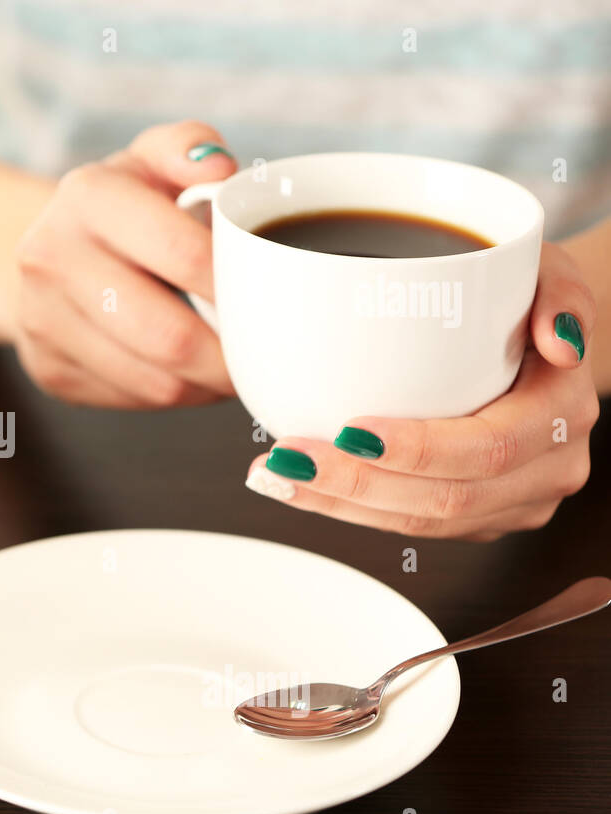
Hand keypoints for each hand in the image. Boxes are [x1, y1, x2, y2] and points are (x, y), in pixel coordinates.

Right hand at [10, 121, 237, 406]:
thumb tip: (219, 169)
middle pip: (167, 337)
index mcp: (87, 196)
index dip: (239, 287)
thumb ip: (190, 147)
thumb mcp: (154, 159)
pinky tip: (188, 371)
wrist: (47, 253)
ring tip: (231, 364)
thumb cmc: (124, 206)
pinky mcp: (48, 369)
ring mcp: (42, 320)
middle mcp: (51, 257)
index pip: (183, 254)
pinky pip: (134, 400)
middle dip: (229, 357)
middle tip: (262, 353)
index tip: (273, 301)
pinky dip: (175, 394)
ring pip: (154, 382)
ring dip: (207, 383)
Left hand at [245, 243, 597, 539]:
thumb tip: (560, 341)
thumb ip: (558, 291)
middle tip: (288, 457)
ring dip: (339, 503)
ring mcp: (513, 502)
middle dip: (356, 484)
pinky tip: (298, 485)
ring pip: (419, 522)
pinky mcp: (477, 517)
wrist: (537, 340)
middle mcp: (547, 469)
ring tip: (276, 473)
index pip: (487, 448)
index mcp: (561, 413)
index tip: (349, 431)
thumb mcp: (545, 268)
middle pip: (444, 499)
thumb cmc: (525, 296)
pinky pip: (408, 523)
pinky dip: (347, 508)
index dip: (418, 450)